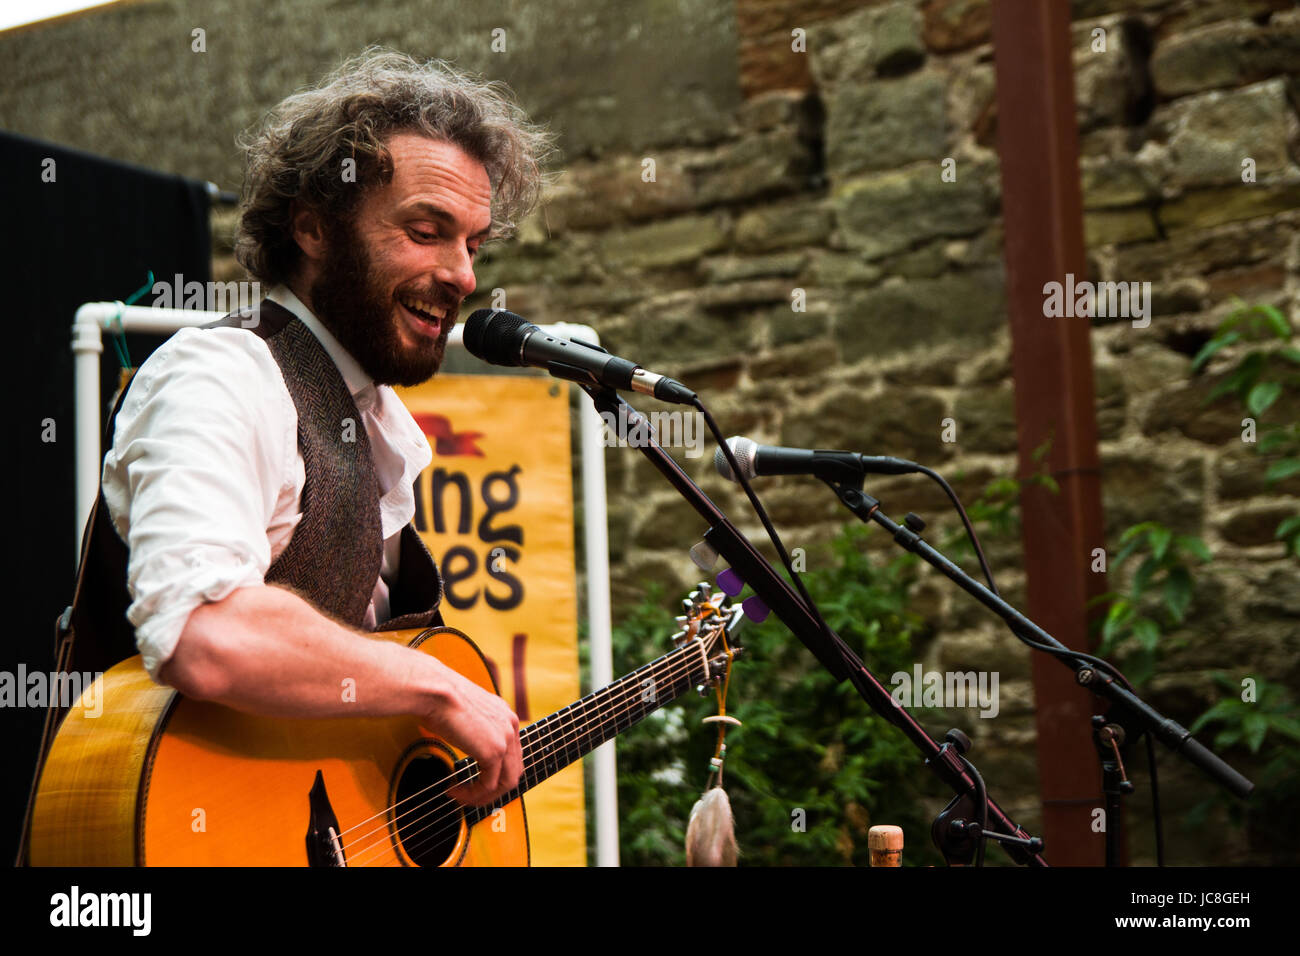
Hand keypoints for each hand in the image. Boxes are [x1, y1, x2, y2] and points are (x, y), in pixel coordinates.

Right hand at [421, 664, 522, 806]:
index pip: (512, 753)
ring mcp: (505, 739)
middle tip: (470, 795)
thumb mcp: (463, 711)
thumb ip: (472, 726)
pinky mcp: (494, 751)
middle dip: (493, 788)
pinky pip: (488, 785)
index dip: (495, 771)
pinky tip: (455, 790)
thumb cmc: (438, 696)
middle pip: (514, 770)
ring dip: (483, 796)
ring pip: (506, 783)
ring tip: (462, 797)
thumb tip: (461, 739)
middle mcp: (510, 725)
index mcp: (504, 714)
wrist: (434, 690)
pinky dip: (472, 794)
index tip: (475, 779)